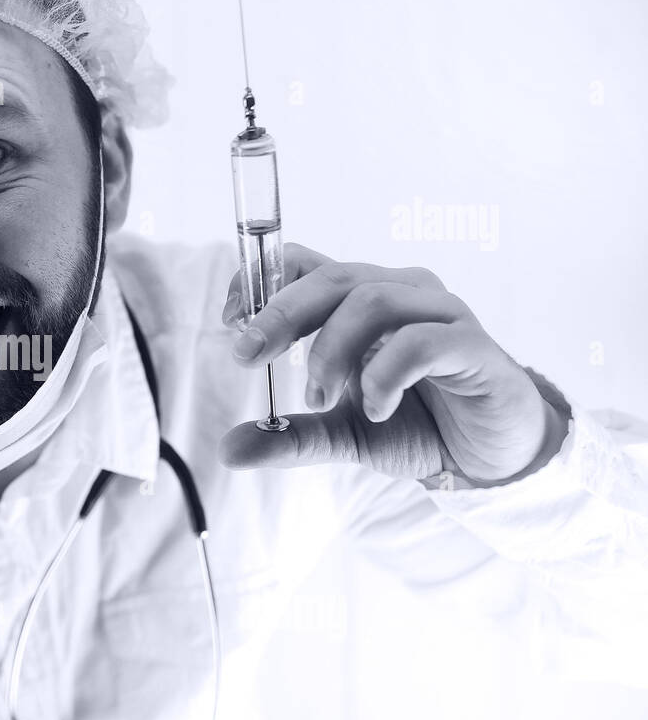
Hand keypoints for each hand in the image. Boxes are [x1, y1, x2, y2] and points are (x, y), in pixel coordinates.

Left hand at [217, 243, 568, 484]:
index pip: (307, 264)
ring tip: (321, 398)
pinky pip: (422, 341)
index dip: (263, 279)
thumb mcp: (342, 434)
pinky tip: (375, 408)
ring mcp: (440, 314)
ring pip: (372, 301)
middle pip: (334, 278)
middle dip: (281, 313)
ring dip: (331, 351)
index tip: (231, 319)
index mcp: (363, 301)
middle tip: (248, 355)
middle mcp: (402, 294)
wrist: (489, 455)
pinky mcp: (474, 346)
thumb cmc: (416, 424)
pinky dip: (384, 375)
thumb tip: (230, 450)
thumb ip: (290, 437)